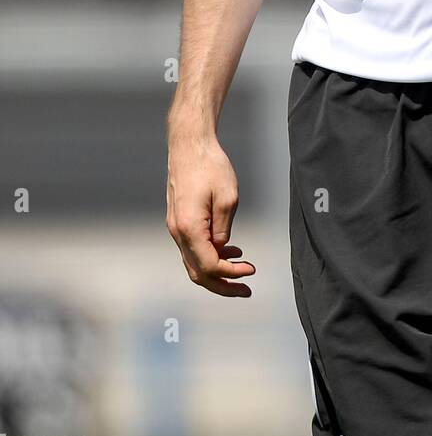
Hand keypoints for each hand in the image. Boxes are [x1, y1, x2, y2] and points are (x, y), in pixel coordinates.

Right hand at [166, 130, 255, 296]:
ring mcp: (175, 227)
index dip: (230, 274)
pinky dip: (210, 256)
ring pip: (194, 262)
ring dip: (217, 272)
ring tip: (242, 272)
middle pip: (197, 272)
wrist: (189, 145)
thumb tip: (222, 250)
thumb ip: (224, 230)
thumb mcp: (227, 198)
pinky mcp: (179, 221)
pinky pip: (193, 248)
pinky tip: (231, 252)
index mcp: (189, 228)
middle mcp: (177, 232)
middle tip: (246, 290)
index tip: (251, 271)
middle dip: (222, 285)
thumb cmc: (210, 166)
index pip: (209, 265)